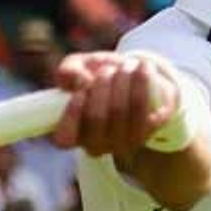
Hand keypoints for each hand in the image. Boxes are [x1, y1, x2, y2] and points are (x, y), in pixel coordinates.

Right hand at [50, 52, 179, 158]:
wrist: (132, 80)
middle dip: (102, 86)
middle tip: (107, 69)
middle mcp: (95, 145)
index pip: (64, 138)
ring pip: (122, 112)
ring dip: (124, 82)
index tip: (80, 91)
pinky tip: (143, 69)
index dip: (72, 115)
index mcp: (71, 135)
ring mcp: (121, 144)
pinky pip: (146, 110)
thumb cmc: (95, 77)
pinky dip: (144, 85)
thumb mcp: (77, 68)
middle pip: (97, 118)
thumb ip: (69, 71)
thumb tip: (81, 81)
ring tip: (126, 65)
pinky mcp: (145, 135)